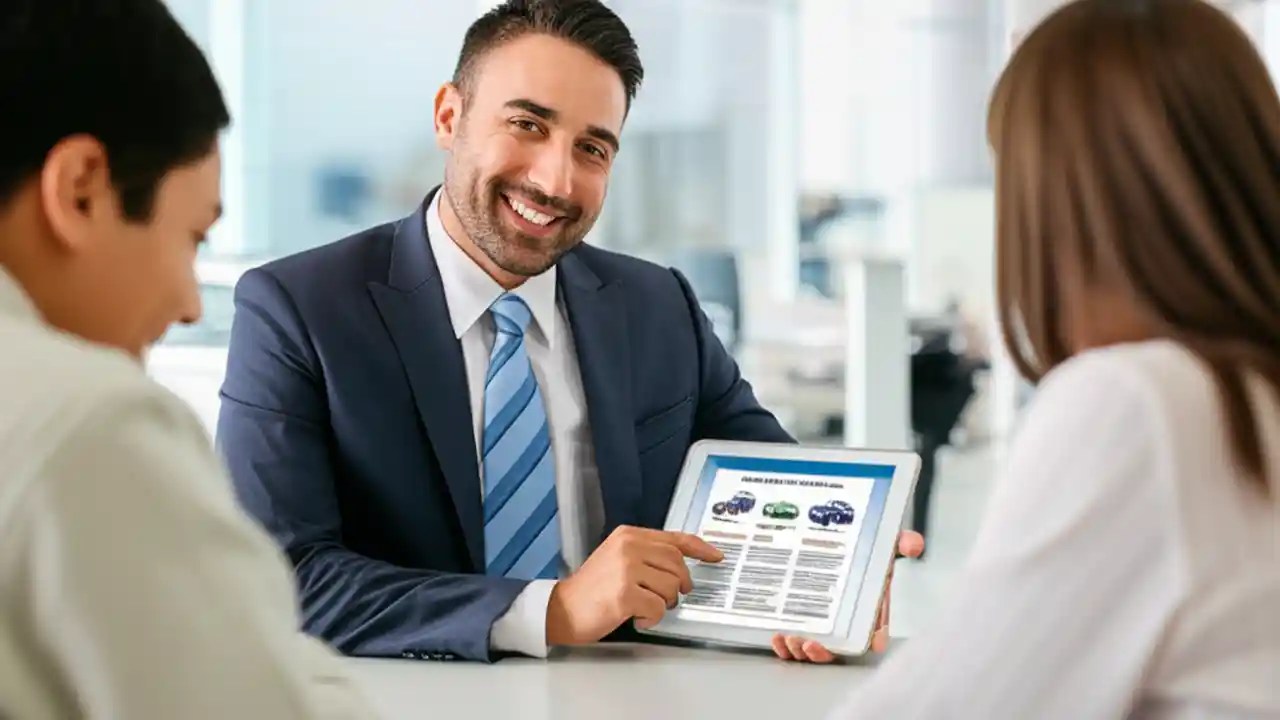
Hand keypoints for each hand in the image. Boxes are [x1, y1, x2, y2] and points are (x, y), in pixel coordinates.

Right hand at [546, 526, 722, 645]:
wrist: (563, 609)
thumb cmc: (593, 588)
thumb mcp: (618, 559)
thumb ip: (647, 555)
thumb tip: (683, 564)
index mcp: (629, 535)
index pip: (674, 538)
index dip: (700, 548)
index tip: (716, 556)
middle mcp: (628, 547)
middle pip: (677, 564)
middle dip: (680, 584)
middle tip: (670, 596)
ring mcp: (626, 569)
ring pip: (671, 587)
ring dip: (664, 603)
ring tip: (645, 606)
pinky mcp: (625, 594)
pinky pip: (658, 607)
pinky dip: (653, 618)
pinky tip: (638, 617)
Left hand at [771, 530, 925, 662]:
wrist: (826, 524)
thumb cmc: (859, 542)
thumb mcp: (881, 539)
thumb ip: (900, 541)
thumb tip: (913, 545)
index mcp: (868, 602)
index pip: (876, 627)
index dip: (873, 638)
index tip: (870, 643)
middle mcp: (845, 614)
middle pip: (839, 644)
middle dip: (825, 652)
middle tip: (811, 644)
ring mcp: (822, 617)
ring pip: (814, 643)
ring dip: (801, 649)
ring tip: (790, 639)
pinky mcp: (798, 614)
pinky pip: (793, 636)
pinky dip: (783, 644)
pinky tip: (776, 636)